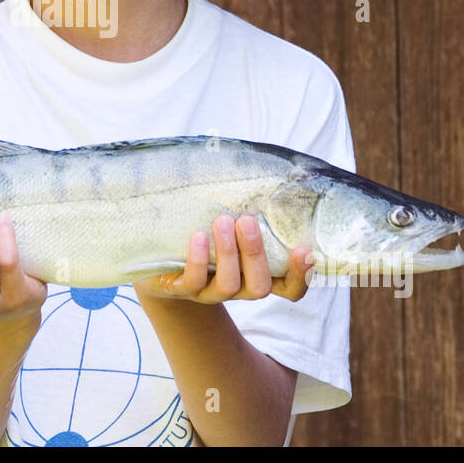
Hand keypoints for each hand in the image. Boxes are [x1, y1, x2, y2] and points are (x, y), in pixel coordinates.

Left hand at [132, 214, 312, 303]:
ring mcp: (210, 293)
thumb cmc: (204, 234)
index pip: (289, 288)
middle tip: (247, 221)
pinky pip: (194, 282)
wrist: (159, 260)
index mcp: (256, 274)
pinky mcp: (182, 290)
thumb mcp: (228, 223)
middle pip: (260, 286)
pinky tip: (199, 237)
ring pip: (228, 286)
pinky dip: (198, 260)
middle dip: (255, 253)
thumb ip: (247, 208)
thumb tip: (263, 170)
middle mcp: (238, 288)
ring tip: (223, 221)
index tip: (305, 249)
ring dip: (228, 253)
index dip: (300, 275)